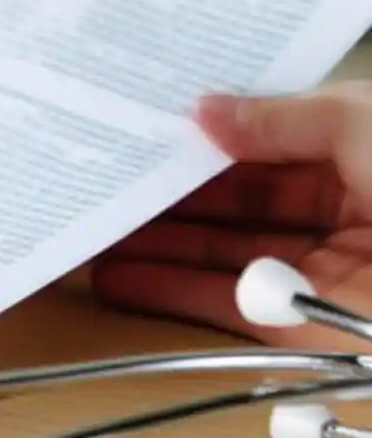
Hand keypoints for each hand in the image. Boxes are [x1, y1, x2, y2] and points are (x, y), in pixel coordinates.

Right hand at [92, 80, 371, 349]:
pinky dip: (167, 292)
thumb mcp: (358, 122)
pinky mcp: (299, 328)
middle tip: (103, 185)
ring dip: (153, 246)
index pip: (262, 149)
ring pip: (217, 256)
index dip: (202, 145)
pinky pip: (219, 308)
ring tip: (92, 230)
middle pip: (233, 206)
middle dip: (166, 198)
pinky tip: (120, 274)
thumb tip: (203, 109)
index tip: (141, 136)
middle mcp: (338, 215)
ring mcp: (315, 275)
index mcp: (360, 157)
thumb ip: (275, 120)